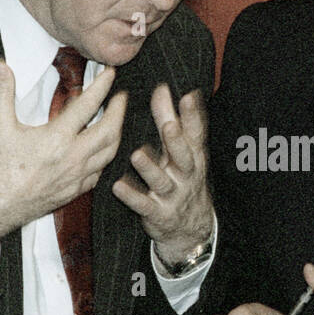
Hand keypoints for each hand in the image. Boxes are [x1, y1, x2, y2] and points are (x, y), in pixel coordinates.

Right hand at [0, 59, 126, 241]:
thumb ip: (2, 92)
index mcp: (57, 139)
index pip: (88, 106)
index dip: (102, 86)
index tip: (110, 73)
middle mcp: (73, 158)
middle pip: (109, 130)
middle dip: (119, 111)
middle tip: (122, 96)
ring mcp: (76, 177)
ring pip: (109, 153)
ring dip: (116, 133)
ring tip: (116, 120)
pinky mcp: (74, 191)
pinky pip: (99, 172)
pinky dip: (105, 157)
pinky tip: (102, 151)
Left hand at [112, 85, 213, 265]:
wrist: (189, 226)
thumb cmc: (181, 179)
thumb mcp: (181, 151)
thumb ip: (169, 120)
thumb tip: (161, 88)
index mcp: (192, 156)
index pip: (195, 133)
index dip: (192, 116)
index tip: (186, 96)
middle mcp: (185, 175)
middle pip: (183, 157)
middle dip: (176, 141)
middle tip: (169, 126)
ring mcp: (173, 195)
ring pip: (162, 181)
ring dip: (150, 168)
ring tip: (136, 155)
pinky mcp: (158, 213)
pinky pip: (144, 205)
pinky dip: (132, 196)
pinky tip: (118, 186)